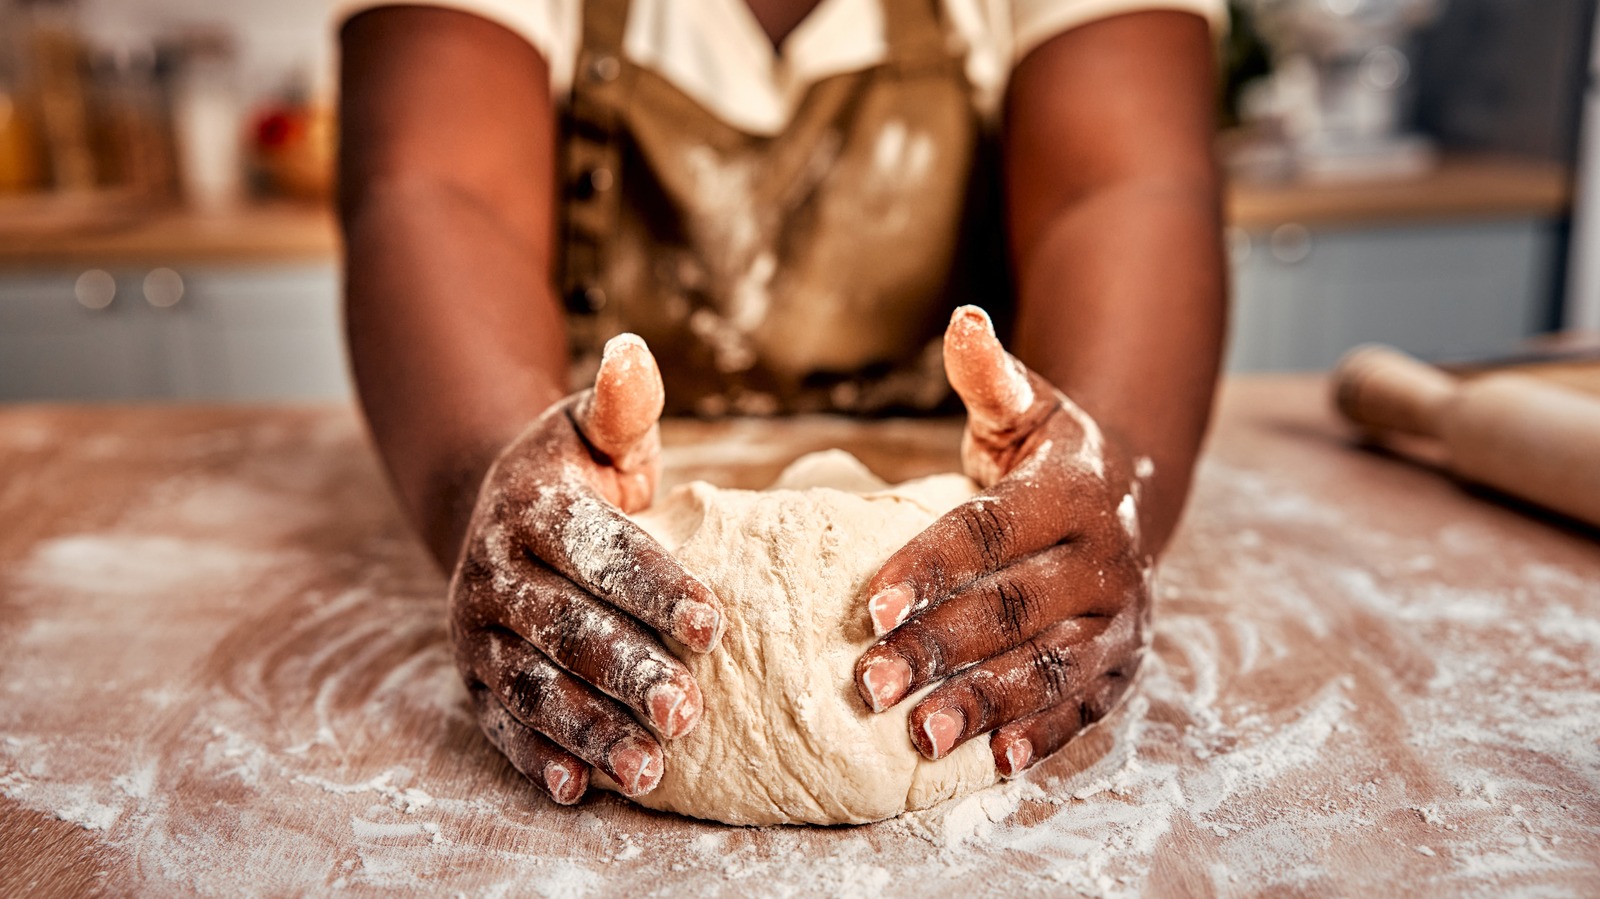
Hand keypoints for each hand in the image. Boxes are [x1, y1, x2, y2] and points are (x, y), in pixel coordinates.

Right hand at [450, 335, 723, 804]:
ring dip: (588, 730)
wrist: (495, 511)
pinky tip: (579, 790)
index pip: (598, 551)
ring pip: (533, 686)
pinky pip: (502, 724)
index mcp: (531, 508)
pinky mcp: (474, 678)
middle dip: (626, 673)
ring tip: (648, 768)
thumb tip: (632, 351)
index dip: (655, 588)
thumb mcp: (597, 432)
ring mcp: (478, 632)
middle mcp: (493, 572)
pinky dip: (537, 759)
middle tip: (688, 712)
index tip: (713, 624)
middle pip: (565, 629)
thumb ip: (622, 405)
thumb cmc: (575, 473)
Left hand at [853, 306, 1150, 774]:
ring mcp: (1121, 617)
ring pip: (1052, 667)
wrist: (1129, 499)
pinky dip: (1040, 736)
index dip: (932, 567)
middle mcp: (1107, 556)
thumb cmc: (1047, 454)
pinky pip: (1083, 707)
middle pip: (1016, 608)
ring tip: (920, 735)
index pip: (993, 531)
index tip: (870, 603)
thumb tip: (962, 321)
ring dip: (985, 704)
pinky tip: (990, 762)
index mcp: (1075, 489)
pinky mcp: (1123, 664)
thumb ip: (990, 376)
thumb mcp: (1023, 408)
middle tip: (869, 681)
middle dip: (941, 647)